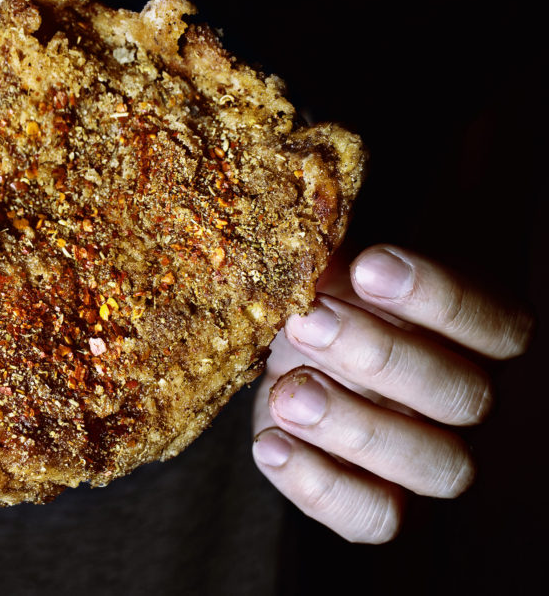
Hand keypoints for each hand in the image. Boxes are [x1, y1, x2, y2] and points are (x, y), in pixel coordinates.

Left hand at [252, 245, 533, 542]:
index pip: (497, 323)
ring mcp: (430, 457)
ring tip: (288, 393)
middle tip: (306, 323)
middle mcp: (467, 399)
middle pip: (467, 397)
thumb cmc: (319, 302)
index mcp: (475, 336)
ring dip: (355, 427)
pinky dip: (321, 486)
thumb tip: (308, 247)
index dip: (438, 296)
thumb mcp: (328, 274)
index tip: (367, 266)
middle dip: (380, 358)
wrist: (283, 352)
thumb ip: (336, 262)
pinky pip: (376, 519)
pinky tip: (270, 444)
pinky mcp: (383, 502)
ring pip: (438, 465)